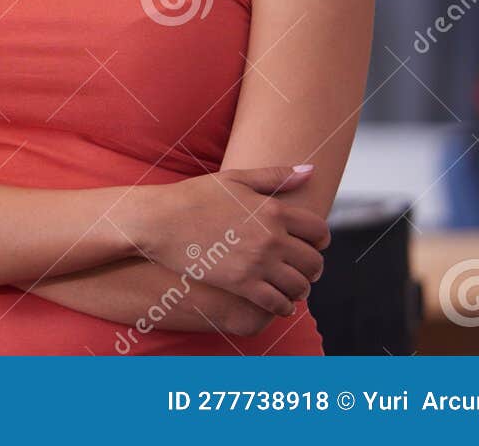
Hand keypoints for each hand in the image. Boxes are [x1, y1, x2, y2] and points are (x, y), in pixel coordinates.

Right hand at [129, 165, 329, 317]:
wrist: (158, 220)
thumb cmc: (192, 196)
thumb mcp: (234, 179)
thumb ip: (274, 176)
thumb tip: (311, 171)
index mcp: (273, 210)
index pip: (319, 231)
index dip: (320, 240)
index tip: (312, 244)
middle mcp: (271, 237)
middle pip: (314, 262)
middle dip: (312, 268)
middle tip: (303, 270)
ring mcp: (257, 263)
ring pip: (300, 286)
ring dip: (299, 289)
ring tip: (290, 287)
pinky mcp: (242, 284)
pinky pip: (278, 304)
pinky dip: (283, 306)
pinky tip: (276, 302)